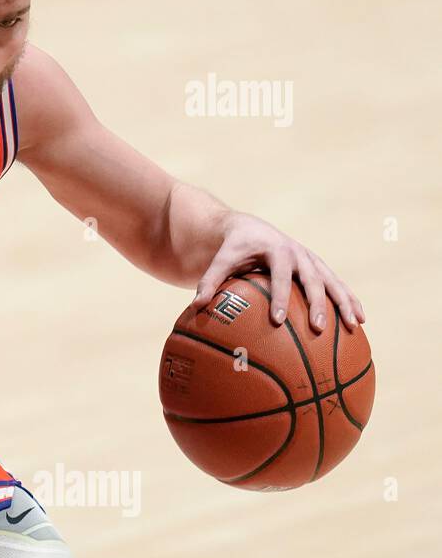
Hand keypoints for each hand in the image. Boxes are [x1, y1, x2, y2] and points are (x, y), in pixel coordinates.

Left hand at [188, 211, 365, 331]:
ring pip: (332, 281)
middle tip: (317, 328)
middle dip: (316, 304)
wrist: (249, 229)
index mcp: (275, 249)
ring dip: (344, 302)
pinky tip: (360, 320)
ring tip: (354, 325)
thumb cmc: (233, 248)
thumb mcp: (220, 260)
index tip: (278, 320)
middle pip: (311, 278)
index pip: (279, 275)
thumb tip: (196, 306)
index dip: (280, 297)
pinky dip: (350, 300)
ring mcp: (311, 259)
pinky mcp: (318, 267)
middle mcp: (298, 253)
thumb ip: (209, 280)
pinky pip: (337, 284)